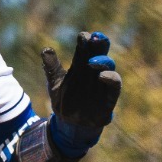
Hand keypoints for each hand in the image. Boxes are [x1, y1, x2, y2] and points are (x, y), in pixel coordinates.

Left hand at [40, 31, 121, 146]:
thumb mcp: (54, 83)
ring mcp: (103, 81)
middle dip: (99, 43)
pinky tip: (102, 76)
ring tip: (91, 61)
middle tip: (96, 37)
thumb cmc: (64, 99)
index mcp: (81, 63)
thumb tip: (46, 49)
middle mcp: (94, 69)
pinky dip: (111, 78)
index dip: (86, 40)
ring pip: (108, 65)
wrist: (70, 124)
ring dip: (102, 60)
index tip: (83, 37)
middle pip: (100, 51)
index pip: (85, 47)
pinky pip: (115, 84)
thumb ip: (51, 67)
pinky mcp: (110, 95)